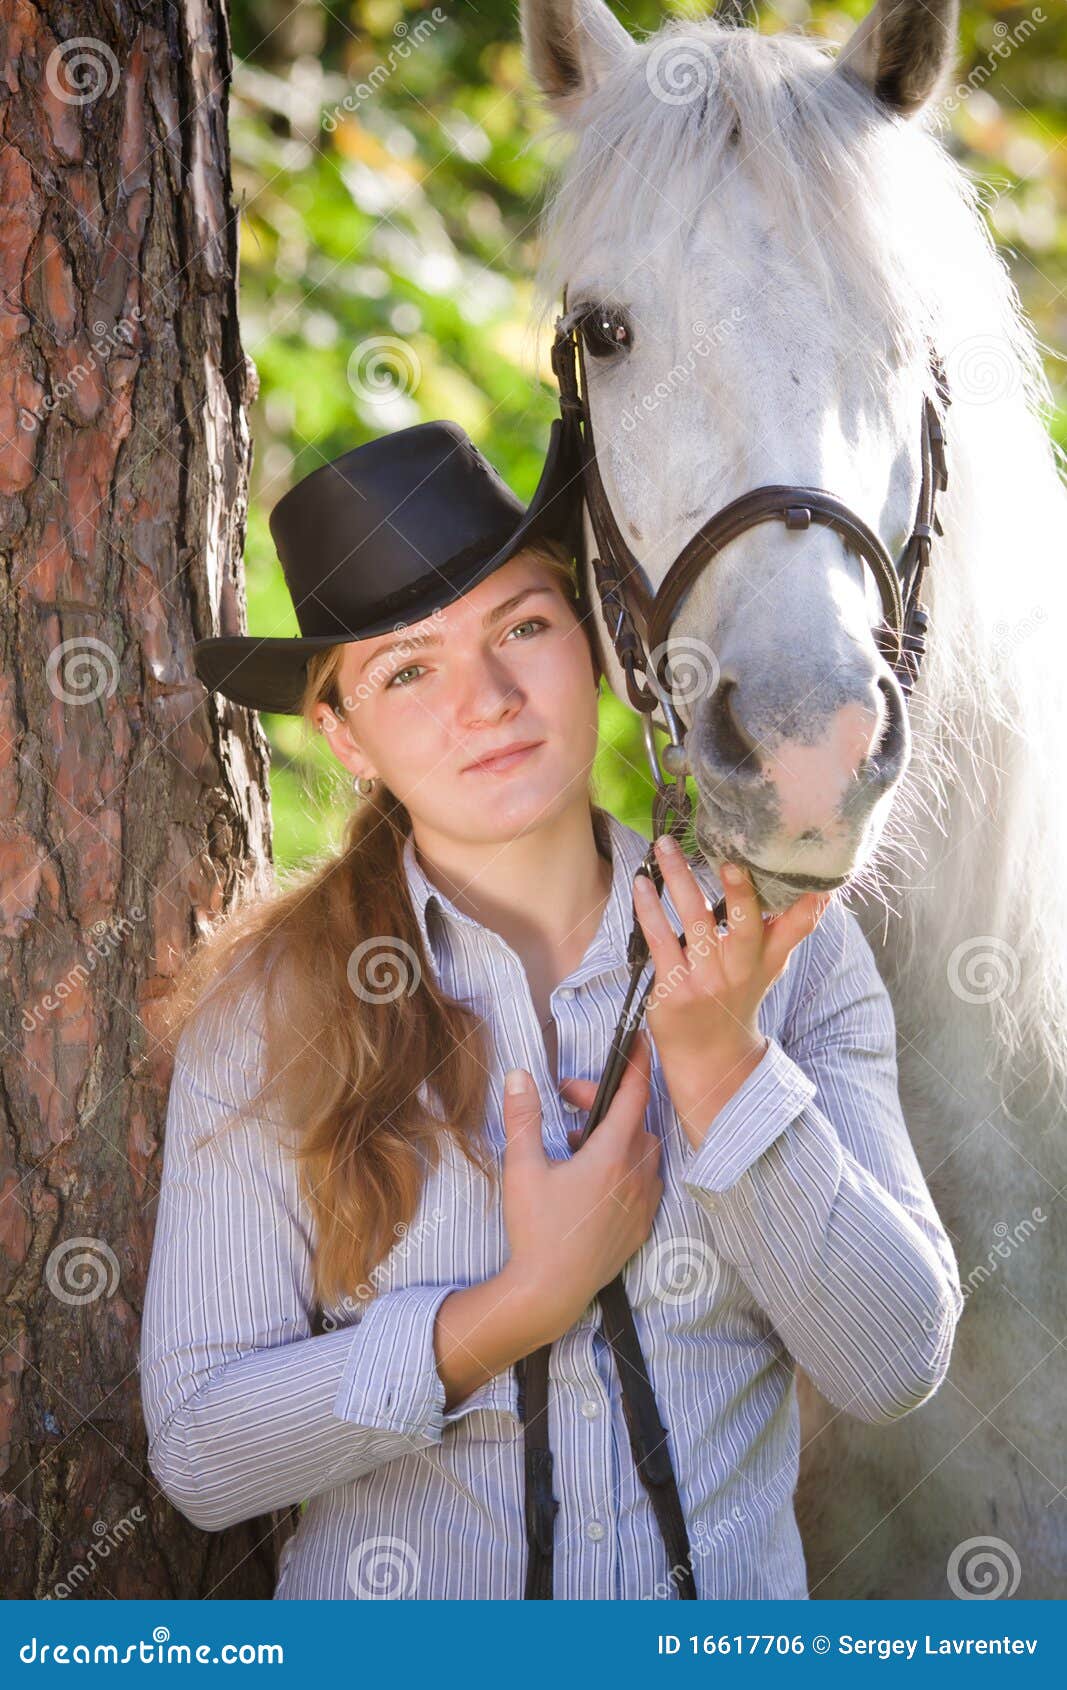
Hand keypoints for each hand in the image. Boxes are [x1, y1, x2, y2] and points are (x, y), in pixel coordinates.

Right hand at [500, 1028, 661, 1347]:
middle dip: (602, 1102)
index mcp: (612, 1155)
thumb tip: (520, 1076)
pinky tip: (593, 1177)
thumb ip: (523, 1118)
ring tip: (576, 1142)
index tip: (639, 1038)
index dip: (636, 1062)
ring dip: (616, 1134)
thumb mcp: (522, 1168)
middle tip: (566, 1100)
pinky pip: (645, 1179)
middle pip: (632, 1119)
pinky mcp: (641, 1225)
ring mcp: (643, 1202)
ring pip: (642, 1148)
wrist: (549, 1293)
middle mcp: (637, 1175)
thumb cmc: (535, 1231)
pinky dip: (626, 1165)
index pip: (633, 1094)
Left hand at [630, 835, 832, 1149]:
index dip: (808, 903)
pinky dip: (649, 909)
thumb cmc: (736, 997)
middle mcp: (740, 969)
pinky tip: (642, 885)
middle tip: (729, 858)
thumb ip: (790, 926)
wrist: (708, 1056)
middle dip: (739, 892)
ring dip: (679, 880)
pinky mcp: (674, 988)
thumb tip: (820, 887)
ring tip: (664, 847)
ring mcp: (706, 980)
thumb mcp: (770, 965)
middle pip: (744, 926)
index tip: (811, 875)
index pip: (796, 926)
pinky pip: (661, 940)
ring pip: (695, 922)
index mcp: (768, 957)